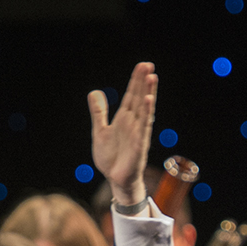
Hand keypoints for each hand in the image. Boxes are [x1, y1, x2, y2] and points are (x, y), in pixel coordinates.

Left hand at [88, 62, 157, 206]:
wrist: (115, 180)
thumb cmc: (111, 158)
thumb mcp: (99, 131)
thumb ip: (98, 112)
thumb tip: (95, 92)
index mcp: (124, 119)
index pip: (132, 95)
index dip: (136, 80)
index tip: (143, 65)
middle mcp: (133, 123)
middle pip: (139, 98)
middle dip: (143, 82)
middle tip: (148, 65)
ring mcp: (138, 133)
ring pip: (144, 109)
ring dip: (148, 93)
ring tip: (151, 77)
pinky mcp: (139, 145)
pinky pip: (144, 127)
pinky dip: (146, 113)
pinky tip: (149, 100)